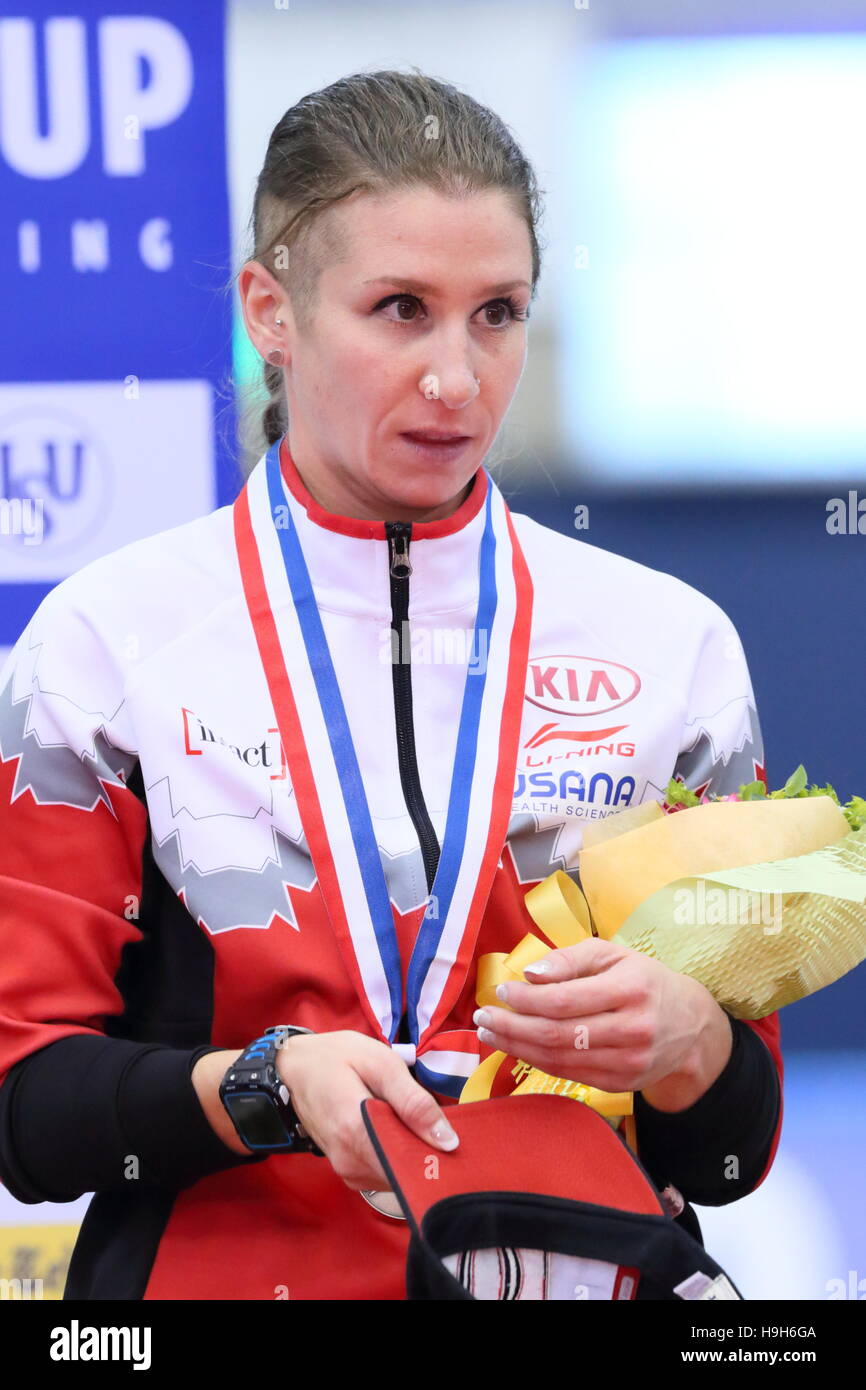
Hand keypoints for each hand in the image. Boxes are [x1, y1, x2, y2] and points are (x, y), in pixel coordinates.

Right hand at [276, 1030, 458, 1189]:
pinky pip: (384, 1174)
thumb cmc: (336, 1058)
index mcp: (357, 1133)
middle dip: (429, 1156)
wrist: (293, 1068)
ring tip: (422, 1125)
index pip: (410, 1166)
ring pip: (396, 1176)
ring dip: (414, 1156)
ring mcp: (347, 1172)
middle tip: (444, 1128)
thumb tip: (448, 1141)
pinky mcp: (348, 1172)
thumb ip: (413, 1101)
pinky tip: (403, 1133)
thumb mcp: (379, 1063)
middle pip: (405, 1174)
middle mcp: (351, 1163)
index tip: (458, 1144)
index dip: (439, 1158)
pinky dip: (399, 1157)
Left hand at [472, 938, 732, 1109]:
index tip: (500, 991)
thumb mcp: (614, 955)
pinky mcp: (620, 1083)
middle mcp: (632, 1029)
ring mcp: (628, 1062)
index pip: (565, 1000)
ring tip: (490, 1033)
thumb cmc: (644, 981)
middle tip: (482, 1017)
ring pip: (560, 1059)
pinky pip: (569, 1074)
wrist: (690, 1027)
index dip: (526, 999)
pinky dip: (537, 1062)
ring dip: (517, 1048)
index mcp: (630, 989)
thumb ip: (570, 959)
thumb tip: (529, 973)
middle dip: (512, 1027)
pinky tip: (517, 1047)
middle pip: (558, 1035)